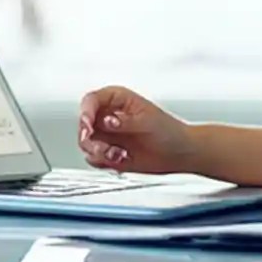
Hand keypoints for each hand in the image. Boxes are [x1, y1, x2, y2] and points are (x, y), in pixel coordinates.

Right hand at [78, 86, 195, 172]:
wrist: (178, 154)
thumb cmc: (169, 131)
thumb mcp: (148, 122)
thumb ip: (125, 122)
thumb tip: (108, 122)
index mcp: (117, 100)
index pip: (91, 101)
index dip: (85, 113)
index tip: (88, 126)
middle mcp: (108, 116)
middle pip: (83, 124)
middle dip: (89, 137)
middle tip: (101, 147)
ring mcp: (107, 135)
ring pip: (85, 143)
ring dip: (98, 152)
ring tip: (117, 154)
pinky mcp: (107, 152)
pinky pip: (93, 158)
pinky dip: (103, 161)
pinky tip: (121, 159)